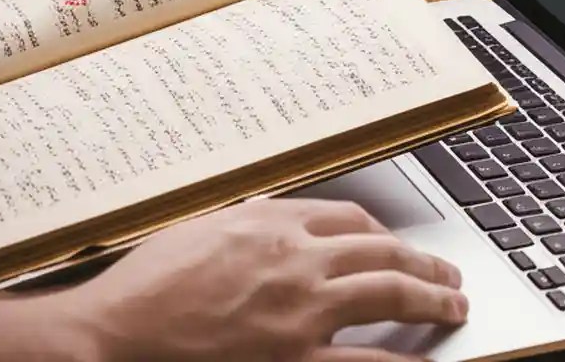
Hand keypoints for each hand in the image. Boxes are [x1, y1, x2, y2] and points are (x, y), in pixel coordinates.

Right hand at [44, 198, 468, 361]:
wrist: (111, 334)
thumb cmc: (144, 287)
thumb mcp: (202, 229)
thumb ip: (251, 222)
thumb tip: (284, 219)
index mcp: (272, 222)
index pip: (350, 217)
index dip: (383, 231)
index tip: (395, 242)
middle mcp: (297, 259)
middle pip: (383, 250)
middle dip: (425, 262)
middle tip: (447, 274)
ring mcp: (301, 311)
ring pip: (390, 292)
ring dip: (433, 298)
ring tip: (453, 305)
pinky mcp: (295, 358)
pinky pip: (367, 361)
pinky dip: (403, 359)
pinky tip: (424, 358)